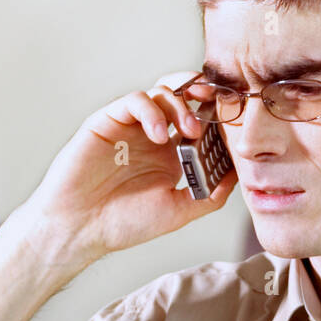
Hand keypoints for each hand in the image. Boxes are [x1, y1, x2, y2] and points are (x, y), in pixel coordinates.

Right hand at [22, 69, 236, 267]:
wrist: (80, 228)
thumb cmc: (123, 223)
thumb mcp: (178, 211)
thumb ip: (210, 194)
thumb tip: (240, 174)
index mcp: (173, 153)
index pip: (203, 120)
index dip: (220, 115)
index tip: (237, 121)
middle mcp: (154, 134)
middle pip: (185, 96)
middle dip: (205, 96)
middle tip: (217, 109)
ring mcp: (131, 125)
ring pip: (162, 92)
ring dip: (181, 105)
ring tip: (189, 131)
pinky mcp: (109, 119)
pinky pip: (135, 100)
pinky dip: (152, 111)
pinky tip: (160, 135)